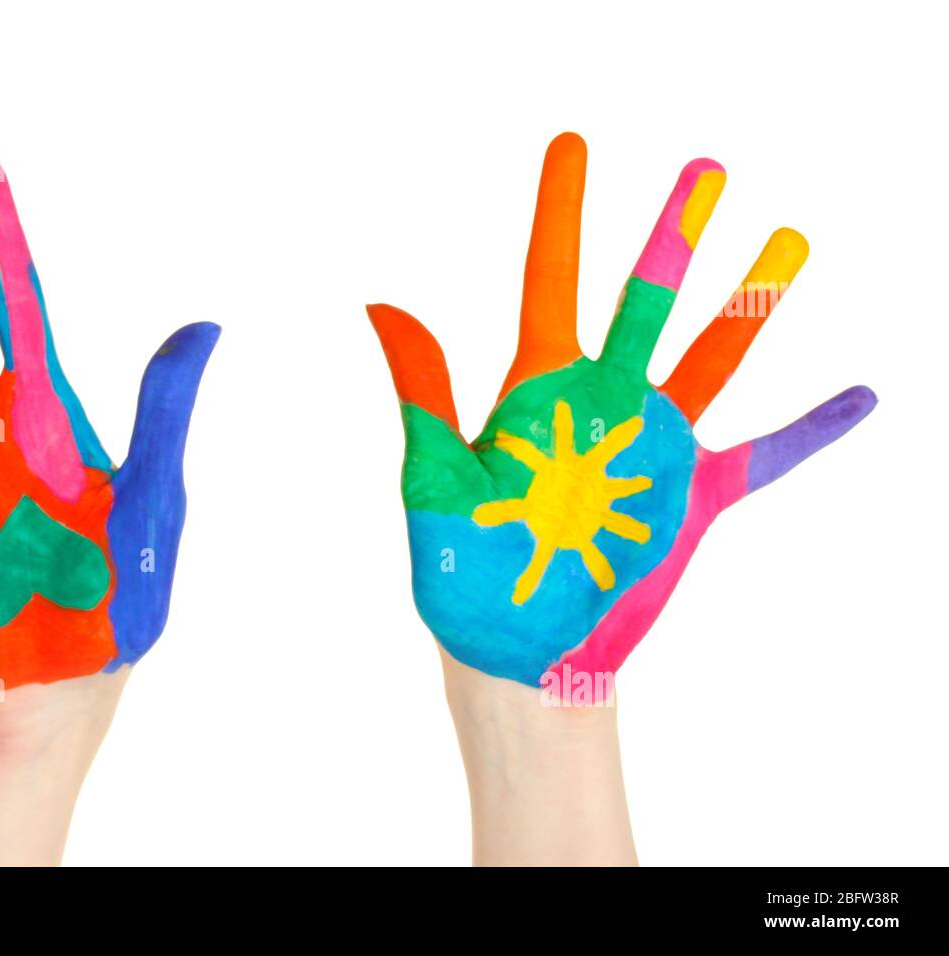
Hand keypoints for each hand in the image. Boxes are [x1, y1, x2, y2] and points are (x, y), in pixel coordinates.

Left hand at [369, 132, 874, 702]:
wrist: (517, 652)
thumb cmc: (464, 574)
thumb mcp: (435, 481)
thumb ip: (423, 393)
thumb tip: (380, 304)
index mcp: (536, 391)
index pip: (549, 279)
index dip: (560, 212)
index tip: (571, 146)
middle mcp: (602, 403)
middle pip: (644, 300)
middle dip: (672, 236)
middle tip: (704, 170)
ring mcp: (653, 446)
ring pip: (710, 356)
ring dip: (749, 302)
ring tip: (786, 238)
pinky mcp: (692, 497)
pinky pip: (766, 455)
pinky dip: (812, 431)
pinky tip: (859, 398)